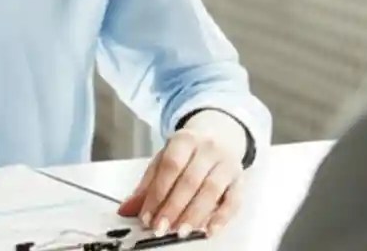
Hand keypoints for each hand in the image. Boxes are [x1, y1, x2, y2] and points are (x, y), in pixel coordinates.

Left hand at [117, 111, 247, 237]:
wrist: (222, 135)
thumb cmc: (189, 152)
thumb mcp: (166, 158)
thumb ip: (147, 184)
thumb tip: (126, 209)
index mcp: (185, 139)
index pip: (170, 166)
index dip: (157, 193)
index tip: (147, 216)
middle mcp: (208, 148)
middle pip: (190, 179)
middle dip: (173, 207)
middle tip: (160, 227)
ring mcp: (226, 163)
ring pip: (211, 190)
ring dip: (195, 214)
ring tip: (181, 231)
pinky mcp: (239, 179)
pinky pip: (234, 200)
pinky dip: (222, 217)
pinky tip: (209, 230)